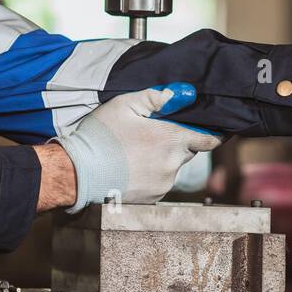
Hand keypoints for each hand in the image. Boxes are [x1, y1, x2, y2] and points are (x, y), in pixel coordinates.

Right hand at [52, 85, 221, 212]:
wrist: (78, 172)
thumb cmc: (100, 136)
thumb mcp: (124, 105)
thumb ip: (156, 97)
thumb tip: (181, 93)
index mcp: (171, 140)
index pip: (210, 139)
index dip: (213, 132)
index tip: (213, 128)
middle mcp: (172, 165)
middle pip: (188, 151)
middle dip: (178, 141)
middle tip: (155, 133)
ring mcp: (163, 184)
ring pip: (173, 166)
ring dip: (163, 158)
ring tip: (137, 151)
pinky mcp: (153, 198)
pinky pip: (161, 181)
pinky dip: (152, 173)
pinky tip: (132, 166)